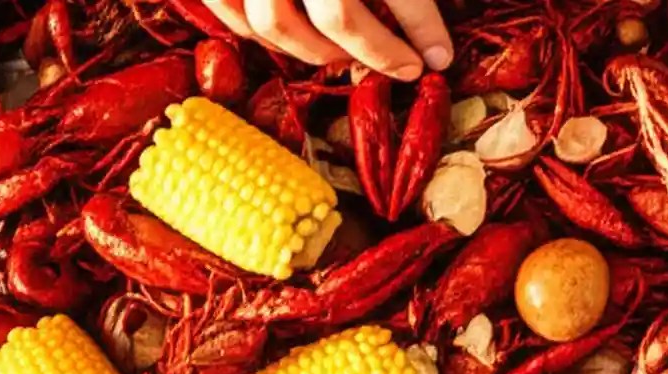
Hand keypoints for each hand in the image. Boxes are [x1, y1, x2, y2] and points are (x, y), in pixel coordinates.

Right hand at [201, 0, 452, 80]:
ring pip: (275, 24)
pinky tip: (287, 37)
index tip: (439, 58)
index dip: (421, 25)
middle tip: (402, 68)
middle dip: (374, 49)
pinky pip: (228, 12)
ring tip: (342, 55)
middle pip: (337, 15)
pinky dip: (252, 31)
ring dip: (313, 49)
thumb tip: (434, 39)